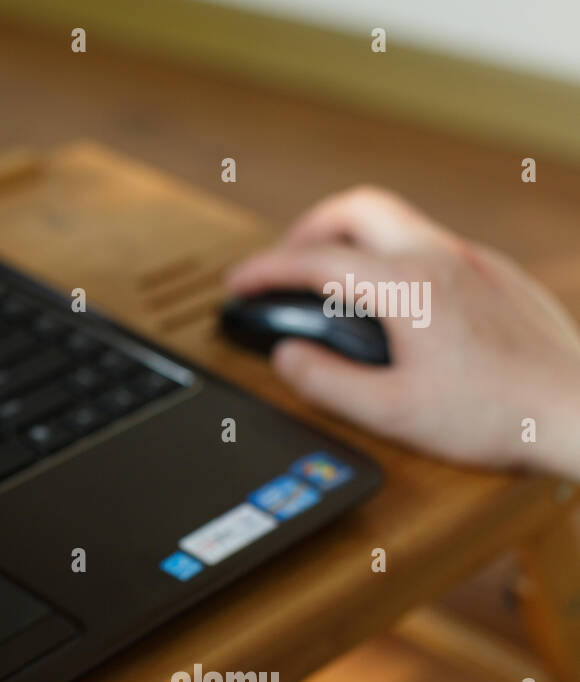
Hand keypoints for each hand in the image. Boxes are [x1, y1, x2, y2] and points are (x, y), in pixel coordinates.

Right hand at [227, 186, 579, 477]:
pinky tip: (395, 306)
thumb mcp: (390, 413)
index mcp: (408, 286)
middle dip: (308, 228)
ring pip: (398, 223)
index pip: (315, 260)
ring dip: (352, 242)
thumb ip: (325, 382)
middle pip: (357, 208)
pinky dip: (394, 260)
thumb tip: (288, 357)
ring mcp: (476, 262)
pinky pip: (432, 246)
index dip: (265, 269)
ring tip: (332, 285)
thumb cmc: (500, 415)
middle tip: (285, 263)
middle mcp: (442, 258)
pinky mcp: (500, 277)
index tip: (239, 283)